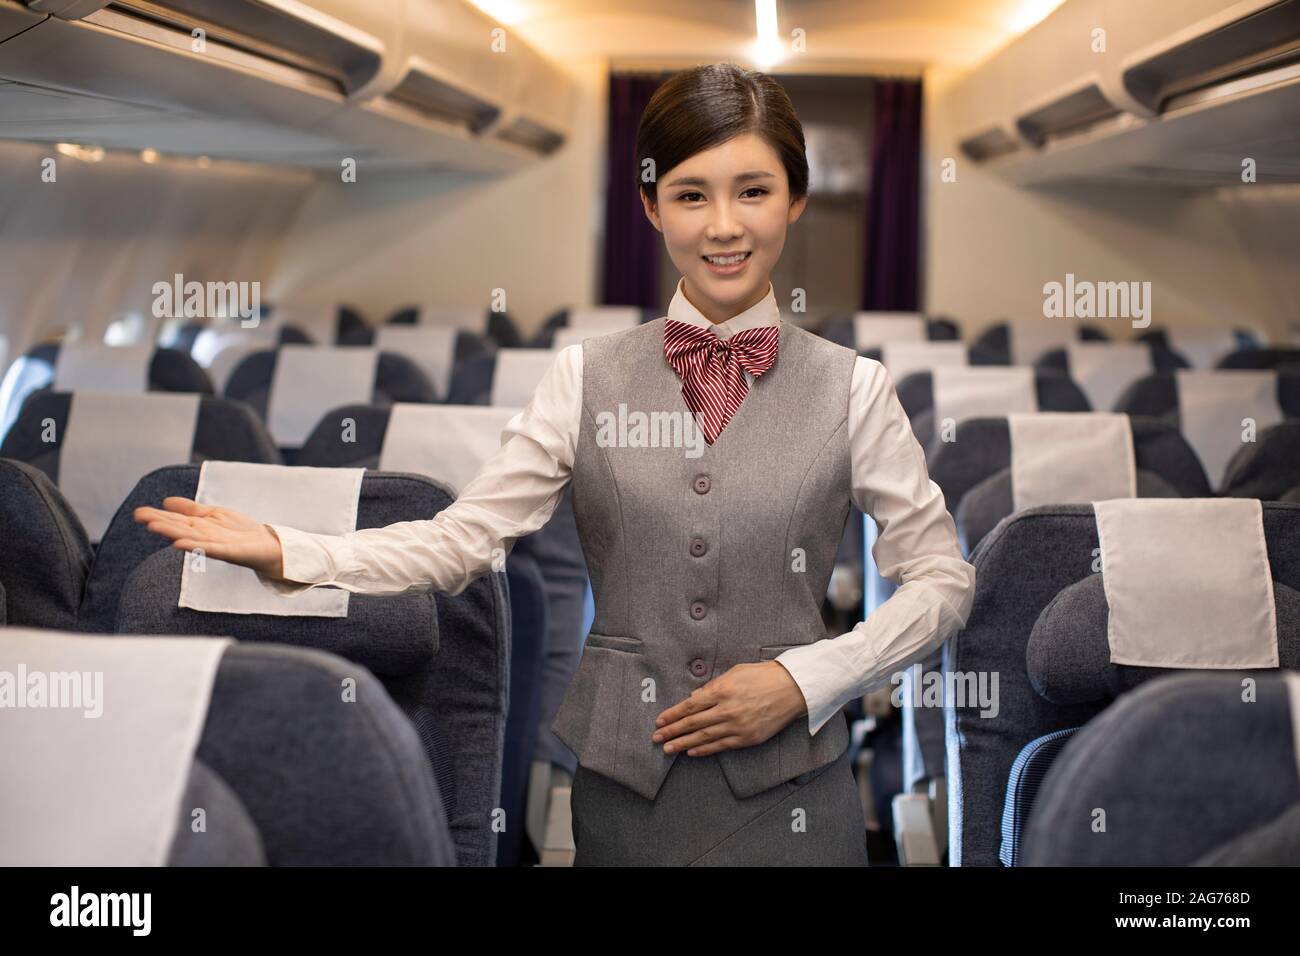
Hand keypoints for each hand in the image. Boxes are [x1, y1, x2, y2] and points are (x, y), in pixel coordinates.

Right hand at [132, 497, 284, 578]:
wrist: (266, 544)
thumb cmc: (238, 531)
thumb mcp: (213, 514)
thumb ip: (191, 510)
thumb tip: (166, 501)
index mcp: (199, 527)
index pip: (175, 520)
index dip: (158, 516)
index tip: (138, 513)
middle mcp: (203, 537)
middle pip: (179, 529)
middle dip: (161, 523)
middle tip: (141, 518)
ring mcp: (215, 545)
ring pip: (190, 538)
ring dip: (172, 534)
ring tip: (154, 527)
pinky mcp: (229, 552)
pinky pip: (210, 549)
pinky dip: (195, 547)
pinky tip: (180, 544)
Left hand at [651, 661, 807, 756]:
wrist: (792, 689)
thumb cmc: (763, 676)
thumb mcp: (734, 673)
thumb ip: (712, 686)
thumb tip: (693, 697)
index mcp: (722, 690)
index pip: (690, 706)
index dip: (673, 714)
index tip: (660, 721)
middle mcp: (727, 710)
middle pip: (693, 723)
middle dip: (672, 731)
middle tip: (656, 738)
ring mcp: (737, 726)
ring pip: (704, 738)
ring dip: (683, 744)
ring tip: (668, 749)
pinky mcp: (748, 738)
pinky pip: (721, 746)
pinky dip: (704, 750)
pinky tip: (692, 752)